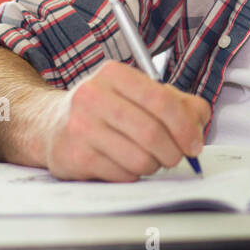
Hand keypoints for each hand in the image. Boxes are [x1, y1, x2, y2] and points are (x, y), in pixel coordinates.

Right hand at [43, 60, 210, 180]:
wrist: (50, 125)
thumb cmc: (102, 109)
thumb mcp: (138, 94)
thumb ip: (177, 102)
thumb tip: (199, 121)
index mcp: (114, 74)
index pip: (162, 100)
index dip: (185, 126)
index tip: (194, 143)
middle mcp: (92, 96)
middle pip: (152, 132)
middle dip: (173, 151)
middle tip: (177, 157)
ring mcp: (80, 127)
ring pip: (139, 158)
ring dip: (154, 165)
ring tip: (150, 159)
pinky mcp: (73, 156)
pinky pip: (122, 175)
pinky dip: (133, 175)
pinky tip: (126, 164)